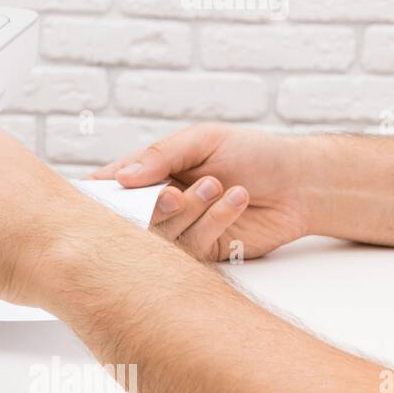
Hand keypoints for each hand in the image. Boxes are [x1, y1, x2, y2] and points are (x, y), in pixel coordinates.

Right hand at [91, 124, 310, 260]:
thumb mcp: (203, 140)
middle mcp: (160, 203)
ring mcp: (180, 229)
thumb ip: (160, 156)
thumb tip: (121, 177)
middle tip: (173, 194)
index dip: (96, 191)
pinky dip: (212, 221)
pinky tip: (236, 199)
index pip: (110, 184)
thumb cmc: (253, 153)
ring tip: (216, 185)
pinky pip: (192, 246)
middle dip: (150, 206)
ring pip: (160, 234)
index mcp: (152, 171)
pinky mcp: (203, 251)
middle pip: (128, 216)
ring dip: (189, 210)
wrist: (301, 184)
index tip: (92, 194)